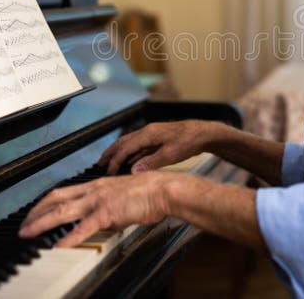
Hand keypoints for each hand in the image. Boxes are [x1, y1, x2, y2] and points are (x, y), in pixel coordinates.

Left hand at [18, 171, 172, 247]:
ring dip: (42, 223)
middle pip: (55, 199)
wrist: (162, 189)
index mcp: (96, 185)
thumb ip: (106, 207)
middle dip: (35, 213)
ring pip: (62, 211)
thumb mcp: (120, 196)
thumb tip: (98, 221)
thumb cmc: (148, 193)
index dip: (45, 203)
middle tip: (23, 226)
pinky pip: (83, 227)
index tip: (35, 212)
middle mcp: (93, 190)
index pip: (63, 192)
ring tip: (28, 234)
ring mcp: (98, 200)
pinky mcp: (107, 212)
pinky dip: (69, 237)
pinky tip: (58, 246)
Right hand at [99, 120, 217, 173]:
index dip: (115, 160)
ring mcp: (152, 135)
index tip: (108, 171)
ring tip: (110, 164)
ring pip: (130, 144)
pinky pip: (139, 147)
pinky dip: (131, 155)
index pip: (125, 147)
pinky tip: (129, 163)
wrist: (204, 133)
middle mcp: (147, 132)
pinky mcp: (158, 140)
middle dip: (110, 153)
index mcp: (148, 134)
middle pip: (123, 142)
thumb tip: (133, 170)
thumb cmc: (189, 141)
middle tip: (99, 164)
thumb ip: (151, 162)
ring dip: (119, 154)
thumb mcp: (170, 154)